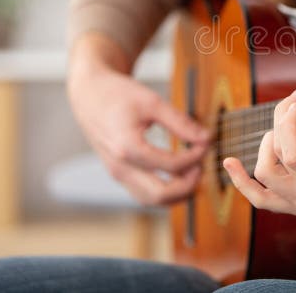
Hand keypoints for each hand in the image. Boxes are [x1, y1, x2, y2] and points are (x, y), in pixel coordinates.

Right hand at [69, 66, 209, 205]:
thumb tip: (206, 138)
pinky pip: (143, 193)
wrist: (89, 94)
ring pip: (150, 200)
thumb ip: (180, 122)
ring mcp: (116, 173)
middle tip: (202, 166)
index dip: (195, 156)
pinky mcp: (118, 174)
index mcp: (127, 147)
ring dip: (176, 193)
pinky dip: (164, 191)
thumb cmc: (119, 95)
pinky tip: (179, 176)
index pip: (171, 165)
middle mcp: (119, 167)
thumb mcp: (152, 102)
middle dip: (187, 185)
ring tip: (193, 173)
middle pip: (160, 195)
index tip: (206, 142)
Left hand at [222, 74, 295, 228]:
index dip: (287, 123)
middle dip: (278, 124)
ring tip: (283, 126)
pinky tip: (229, 163)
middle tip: (294, 103)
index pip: (294, 155)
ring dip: (265, 145)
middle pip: (274, 161)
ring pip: (264, 177)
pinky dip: (242, 182)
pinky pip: (262, 200)